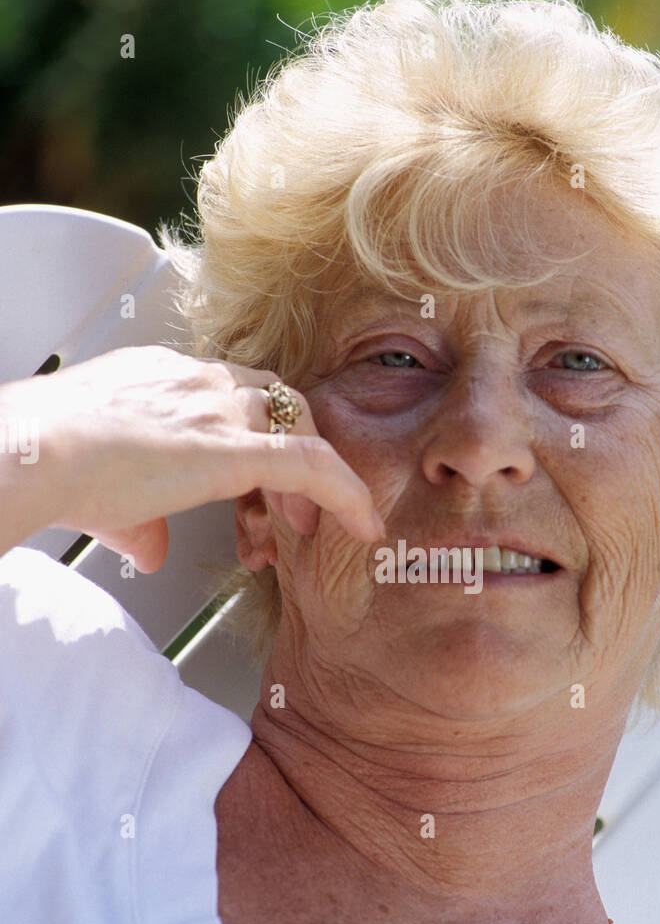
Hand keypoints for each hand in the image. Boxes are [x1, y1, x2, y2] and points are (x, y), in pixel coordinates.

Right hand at [24, 345, 384, 571]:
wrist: (32, 454)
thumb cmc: (46, 464)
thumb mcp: (97, 490)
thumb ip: (136, 518)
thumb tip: (148, 549)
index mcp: (164, 374)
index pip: (232, 393)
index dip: (253, 436)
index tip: (255, 482)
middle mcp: (199, 381)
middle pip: (275, 401)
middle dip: (291, 449)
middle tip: (289, 508)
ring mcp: (219, 408)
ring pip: (299, 427)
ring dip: (312, 478)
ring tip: (305, 528)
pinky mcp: (235, 448)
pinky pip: (312, 465)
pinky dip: (345, 494)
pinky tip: (363, 524)